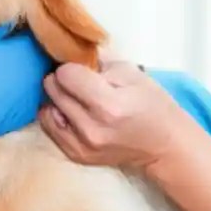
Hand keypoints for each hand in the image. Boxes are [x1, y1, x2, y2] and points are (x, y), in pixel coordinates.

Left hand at [38, 60, 195, 173]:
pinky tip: (73, 112)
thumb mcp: (133, 73)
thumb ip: (99, 62)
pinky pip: (49, 127)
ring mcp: (81, 145)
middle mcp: (90, 127)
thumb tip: (72, 54)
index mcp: (107, 105)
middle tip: (79, 81)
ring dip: (58, 98)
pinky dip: (57, 115)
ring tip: (75, 96)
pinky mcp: (76, 155)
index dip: (73, 67)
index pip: (65, 74)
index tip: (84, 69)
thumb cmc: (153, 105)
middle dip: (63, 80)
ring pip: (46, 108)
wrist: (164, 146)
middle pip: (53, 90)